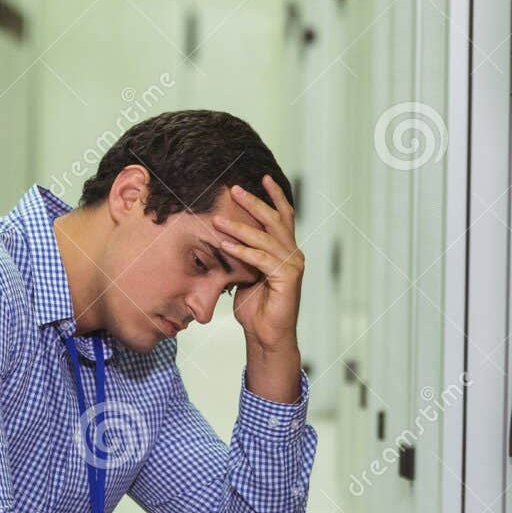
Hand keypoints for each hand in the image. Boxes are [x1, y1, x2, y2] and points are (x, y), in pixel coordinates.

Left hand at [211, 173, 304, 351]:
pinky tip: (225, 245)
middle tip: (234, 188)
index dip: (274, 195)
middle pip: (274, 220)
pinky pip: (261, 259)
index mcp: (285, 250)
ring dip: (240, 227)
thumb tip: (222, 237)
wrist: (266, 336)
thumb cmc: (255, 308)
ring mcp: (292, 265)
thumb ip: (242, 255)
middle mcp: (292, 253)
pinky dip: (242, 251)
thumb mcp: (246, 274)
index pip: (282, 216)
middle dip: (254, 202)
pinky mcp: (287, 278)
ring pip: (265, 238)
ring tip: (218, 219)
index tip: (262, 177)